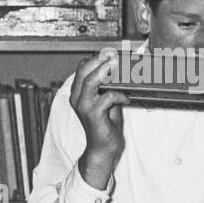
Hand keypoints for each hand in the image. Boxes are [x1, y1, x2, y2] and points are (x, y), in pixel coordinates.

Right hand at [71, 49, 126, 189]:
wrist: (103, 148)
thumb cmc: (105, 125)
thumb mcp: (106, 102)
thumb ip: (108, 87)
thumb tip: (120, 72)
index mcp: (78, 93)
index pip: (82, 68)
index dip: (95, 59)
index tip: (110, 53)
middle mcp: (77, 98)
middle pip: (83, 71)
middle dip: (99, 60)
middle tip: (113, 55)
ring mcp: (84, 106)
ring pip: (90, 81)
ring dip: (105, 71)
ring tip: (117, 65)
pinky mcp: (94, 115)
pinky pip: (106, 97)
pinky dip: (118, 95)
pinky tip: (126, 98)